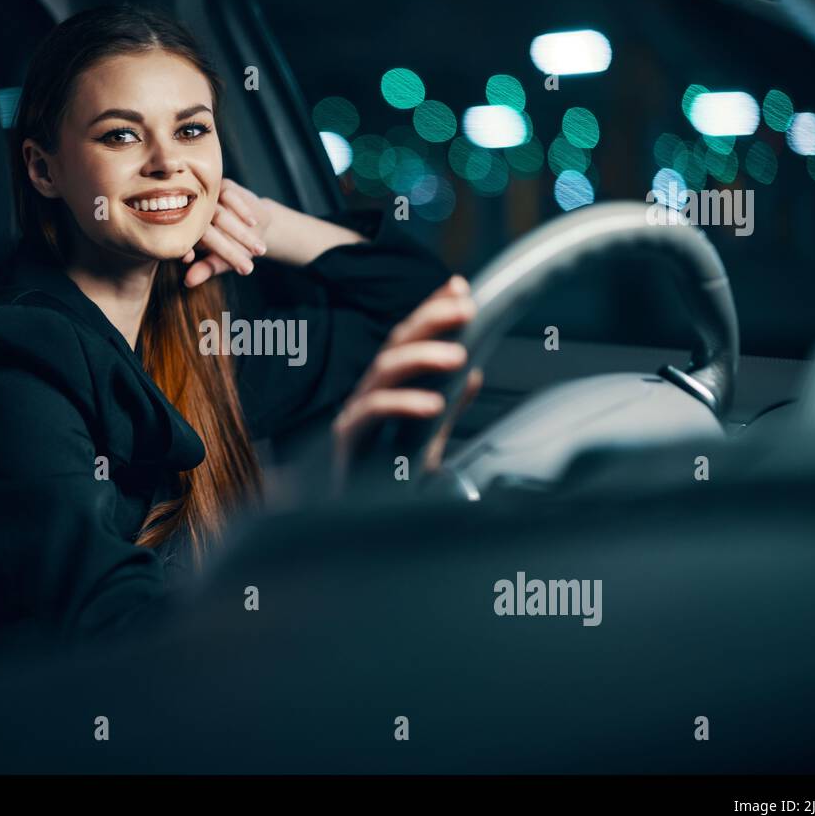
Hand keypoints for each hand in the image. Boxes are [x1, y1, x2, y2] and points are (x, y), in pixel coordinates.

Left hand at [182, 178, 275, 287]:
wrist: (256, 224)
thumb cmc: (235, 247)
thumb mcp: (221, 261)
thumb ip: (205, 269)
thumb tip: (188, 282)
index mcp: (186, 231)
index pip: (184, 241)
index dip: (191, 253)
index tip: (208, 267)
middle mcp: (193, 213)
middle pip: (203, 229)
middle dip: (226, 250)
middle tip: (246, 267)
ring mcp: (208, 199)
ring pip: (218, 213)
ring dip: (240, 232)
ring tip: (258, 250)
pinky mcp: (221, 186)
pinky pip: (229, 195)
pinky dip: (242, 210)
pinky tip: (253, 223)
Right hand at [331, 274, 482, 480]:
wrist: (341, 527)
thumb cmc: (378, 486)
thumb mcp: (425, 445)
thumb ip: (446, 411)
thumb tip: (473, 374)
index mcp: (386, 392)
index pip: (408, 341)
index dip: (431, 312)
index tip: (458, 288)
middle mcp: (367, 396)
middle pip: (396, 344)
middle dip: (430, 320)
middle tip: (465, 307)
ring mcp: (353, 416)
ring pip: (384, 370)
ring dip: (422, 356)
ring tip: (457, 357)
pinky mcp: (345, 442)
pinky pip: (372, 412)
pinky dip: (404, 403)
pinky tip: (433, 405)